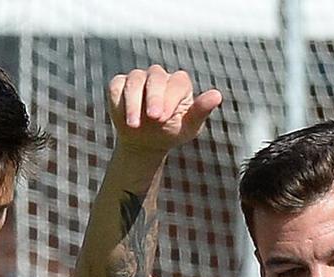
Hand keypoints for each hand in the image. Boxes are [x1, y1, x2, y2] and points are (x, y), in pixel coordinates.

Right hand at [107, 66, 221, 152]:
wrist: (146, 143)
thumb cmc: (171, 133)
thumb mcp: (188, 127)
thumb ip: (201, 111)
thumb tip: (217, 95)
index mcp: (178, 84)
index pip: (177, 82)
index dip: (170, 97)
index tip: (164, 118)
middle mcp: (159, 76)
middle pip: (155, 77)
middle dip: (154, 97)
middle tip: (154, 118)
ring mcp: (138, 78)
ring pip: (135, 80)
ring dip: (134, 103)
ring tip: (134, 125)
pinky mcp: (119, 85)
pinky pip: (117, 87)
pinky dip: (119, 102)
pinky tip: (123, 119)